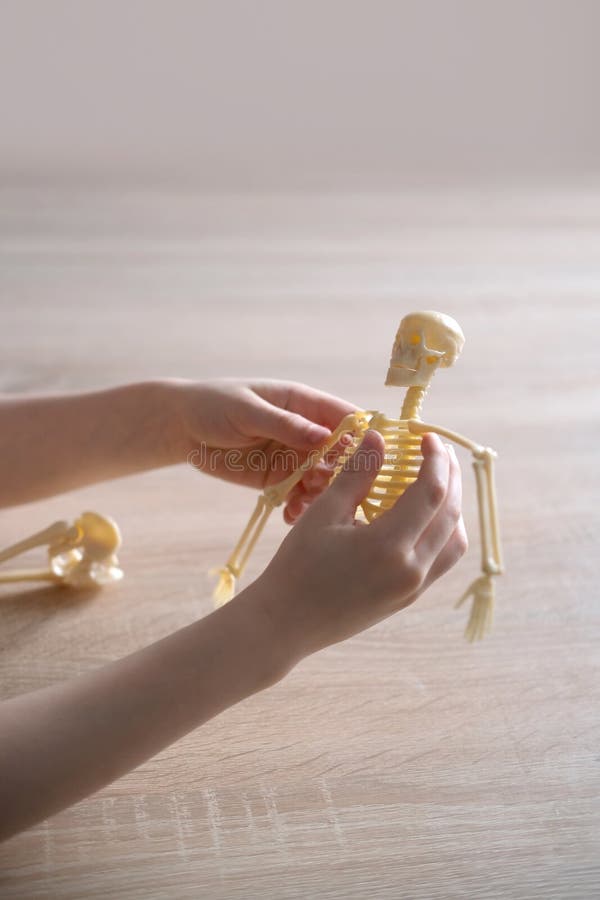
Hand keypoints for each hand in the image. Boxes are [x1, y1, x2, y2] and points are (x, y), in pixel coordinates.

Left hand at [171, 379, 356, 522]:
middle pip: (340, 454)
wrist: (183, 428)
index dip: (362, 436)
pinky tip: (291, 517)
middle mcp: (307, 432)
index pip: (345, 417)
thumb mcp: (248, 411)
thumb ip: (286, 424)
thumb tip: (326, 436)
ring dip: (321, 495)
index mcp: (304, 404)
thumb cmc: (215, 405)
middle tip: (327, 489)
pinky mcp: (279, 480)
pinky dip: (300, 508)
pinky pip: (299, 496)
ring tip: (305, 507)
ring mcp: (295, 458)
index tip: (368, 459)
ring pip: (323, 480)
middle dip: (340, 474)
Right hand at [253, 430, 467, 662]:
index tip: (427, 436)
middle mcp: (411, 569)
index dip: (434, 458)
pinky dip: (445, 531)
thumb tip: (378, 436)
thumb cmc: (297, 566)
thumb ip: (357, 474)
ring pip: (455, 540)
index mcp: (389, 546)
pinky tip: (426, 515)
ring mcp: (414, 587)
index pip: (431, 492)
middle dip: (450, 475)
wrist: (286, 623)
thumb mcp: (323, 514)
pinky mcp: (409, 597)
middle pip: (450, 513)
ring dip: (453, 505)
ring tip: (437, 480)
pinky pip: (443, 559)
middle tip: (437, 450)